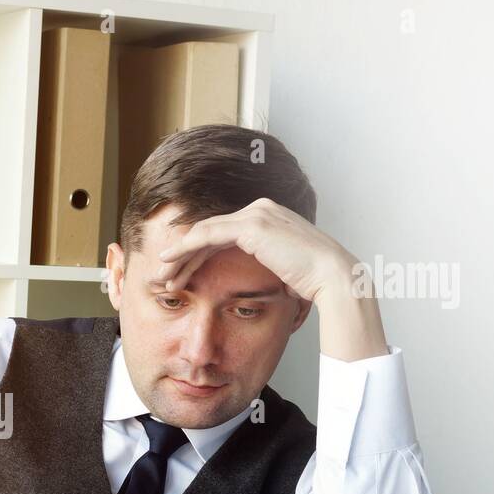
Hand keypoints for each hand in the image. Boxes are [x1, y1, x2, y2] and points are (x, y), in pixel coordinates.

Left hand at [155, 197, 360, 308]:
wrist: (332, 277)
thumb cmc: (311, 281)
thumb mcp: (281, 270)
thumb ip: (263, 266)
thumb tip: (252, 284)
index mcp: (267, 218)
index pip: (220, 235)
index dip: (196, 256)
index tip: (178, 276)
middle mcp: (260, 209)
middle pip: (208, 232)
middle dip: (182, 256)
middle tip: (162, 276)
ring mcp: (256, 214)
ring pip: (204, 232)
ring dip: (179, 255)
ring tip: (161, 275)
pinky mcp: (252, 225)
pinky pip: (208, 234)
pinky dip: (186, 248)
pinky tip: (170, 261)